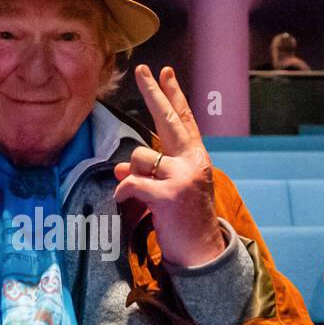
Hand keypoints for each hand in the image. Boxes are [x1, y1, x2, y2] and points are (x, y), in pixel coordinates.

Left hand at [114, 64, 222, 267]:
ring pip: (139, 157)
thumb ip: (150, 173)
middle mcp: (193, 162)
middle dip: (154, 93)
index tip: (164, 73)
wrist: (202, 254)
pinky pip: (131, 183)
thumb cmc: (185, 222)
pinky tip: (126, 201)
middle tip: (142, 70)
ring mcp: (182, 177)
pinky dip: (123, 192)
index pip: (184, 120)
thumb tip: (121, 169)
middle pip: (168, 120)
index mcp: (196, 158)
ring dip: (131, 175)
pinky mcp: (168, 194)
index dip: (174, 95)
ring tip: (143, 195)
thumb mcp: (169, 191)